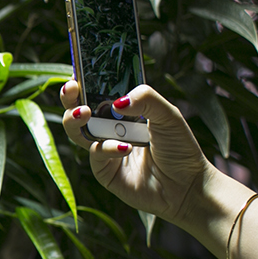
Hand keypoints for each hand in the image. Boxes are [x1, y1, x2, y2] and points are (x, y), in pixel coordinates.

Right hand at [59, 81, 212, 225]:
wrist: (188, 187)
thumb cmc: (180, 148)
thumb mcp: (168, 115)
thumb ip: (145, 99)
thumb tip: (116, 102)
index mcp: (124, 111)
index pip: (97, 91)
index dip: (84, 80)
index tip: (76, 71)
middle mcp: (110, 128)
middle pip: (79, 110)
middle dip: (69, 98)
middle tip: (70, 88)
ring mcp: (106, 149)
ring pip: (78, 132)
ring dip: (75, 120)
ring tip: (84, 112)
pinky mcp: (105, 171)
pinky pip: (96, 155)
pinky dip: (108, 148)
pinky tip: (126, 147)